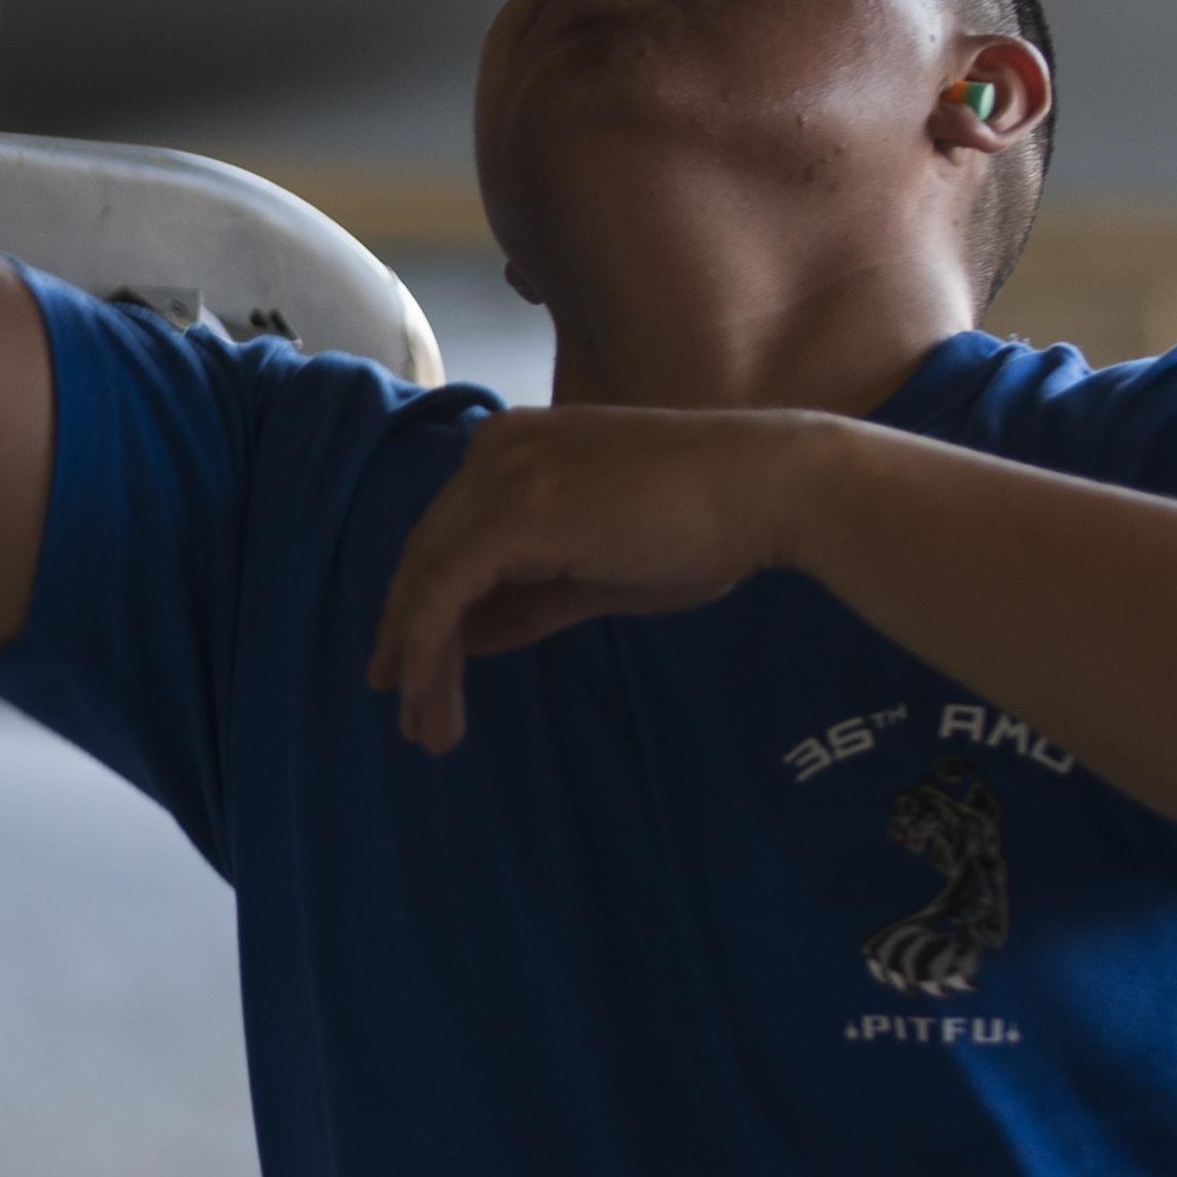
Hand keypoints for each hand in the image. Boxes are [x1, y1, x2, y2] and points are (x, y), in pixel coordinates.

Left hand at [365, 408, 831, 747]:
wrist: (767, 488)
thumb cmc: (701, 526)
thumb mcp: (594, 569)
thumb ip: (526, 596)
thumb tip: (469, 638)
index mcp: (511, 448)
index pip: (448, 538)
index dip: (422, 610)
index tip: (410, 675)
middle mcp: (494, 451)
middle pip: (426, 558)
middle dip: (410, 643)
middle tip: (408, 716)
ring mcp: (501, 476)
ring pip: (427, 580)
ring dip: (419, 661)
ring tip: (424, 729)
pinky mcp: (514, 513)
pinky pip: (445, 591)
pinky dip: (429, 648)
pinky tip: (432, 696)